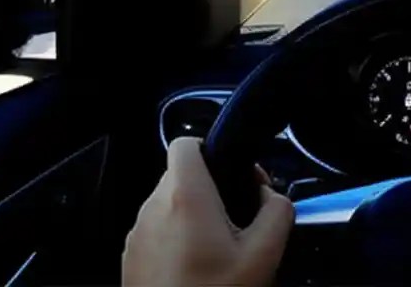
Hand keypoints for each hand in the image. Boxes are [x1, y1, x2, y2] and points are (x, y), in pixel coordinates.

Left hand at [123, 137, 293, 286]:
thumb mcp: (265, 255)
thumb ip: (278, 212)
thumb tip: (274, 197)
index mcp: (185, 198)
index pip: (186, 142)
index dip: (212, 147)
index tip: (234, 171)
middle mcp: (153, 209)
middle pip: (182, 175)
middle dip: (212, 189)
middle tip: (238, 219)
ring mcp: (137, 234)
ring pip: (169, 204)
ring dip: (194, 215)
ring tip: (220, 250)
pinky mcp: (131, 257)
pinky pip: (157, 230)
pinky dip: (177, 238)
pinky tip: (199, 268)